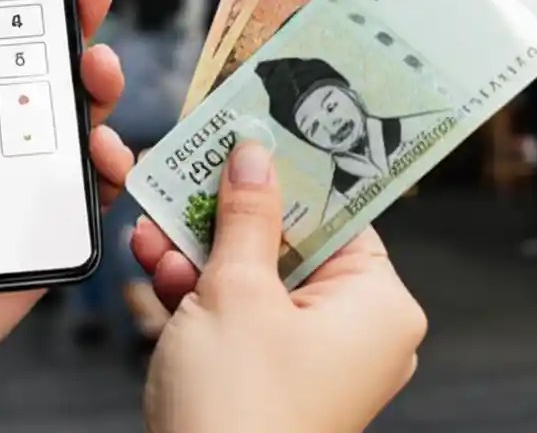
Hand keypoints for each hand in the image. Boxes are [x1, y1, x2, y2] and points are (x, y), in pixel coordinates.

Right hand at [134, 143, 426, 432]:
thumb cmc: (242, 413)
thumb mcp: (236, 291)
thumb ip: (245, 215)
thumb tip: (256, 155)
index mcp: (378, 303)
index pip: (340, 210)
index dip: (292, 169)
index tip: (257, 132)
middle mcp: (357, 329)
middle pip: (290, 240)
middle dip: (230, 213)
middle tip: (194, 173)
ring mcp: (313, 355)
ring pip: (257, 275)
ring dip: (202, 250)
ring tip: (159, 224)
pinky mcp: (271, 373)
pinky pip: (241, 312)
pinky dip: (200, 291)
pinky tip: (158, 264)